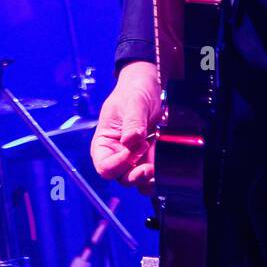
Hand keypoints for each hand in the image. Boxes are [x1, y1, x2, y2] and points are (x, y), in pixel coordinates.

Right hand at [90, 60, 161, 194]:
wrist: (149, 87)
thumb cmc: (133, 92)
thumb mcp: (133, 103)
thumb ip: (132, 121)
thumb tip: (130, 141)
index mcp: (103, 143)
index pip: (104, 166)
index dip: (118, 164)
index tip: (132, 150)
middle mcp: (115, 153)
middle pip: (120, 177)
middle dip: (134, 175)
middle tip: (148, 165)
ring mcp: (132, 157)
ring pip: (135, 179)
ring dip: (146, 180)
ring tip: (156, 170)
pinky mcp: (147, 157)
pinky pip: (149, 173)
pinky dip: (156, 175)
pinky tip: (162, 168)